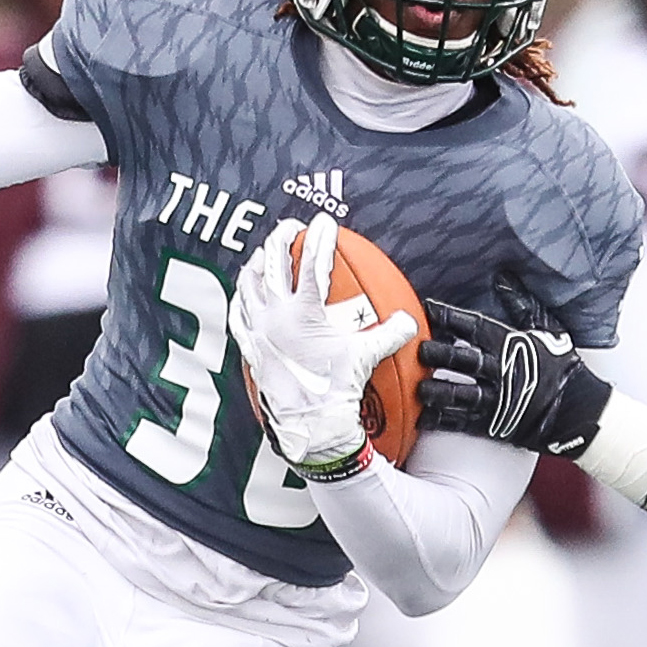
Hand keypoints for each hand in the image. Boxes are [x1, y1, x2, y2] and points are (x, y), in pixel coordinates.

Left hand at [228, 214, 417, 479]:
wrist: (310, 425)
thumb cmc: (335, 391)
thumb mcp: (366, 357)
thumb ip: (389, 334)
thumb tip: (409, 321)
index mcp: (304, 312)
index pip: (312, 263)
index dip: (320, 238)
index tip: (325, 222)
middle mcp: (275, 316)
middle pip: (272, 263)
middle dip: (280, 238)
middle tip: (290, 227)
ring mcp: (258, 331)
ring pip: (248, 285)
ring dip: (256, 264)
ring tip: (263, 253)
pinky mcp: (250, 348)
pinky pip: (238, 316)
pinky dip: (241, 299)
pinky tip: (244, 295)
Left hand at [416, 299, 612, 456]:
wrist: (578, 410)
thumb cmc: (561, 367)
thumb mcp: (546, 330)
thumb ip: (521, 305)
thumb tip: (504, 278)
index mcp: (509, 344)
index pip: (473, 326)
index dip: (448, 316)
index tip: (427, 308)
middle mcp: (500, 370)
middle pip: (462, 359)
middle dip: (438, 354)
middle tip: (417, 350)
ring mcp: (495, 399)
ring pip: (459, 393)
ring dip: (435, 390)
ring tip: (418, 387)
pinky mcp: (492, 423)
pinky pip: (461, 422)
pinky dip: (440, 420)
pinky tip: (421, 417)